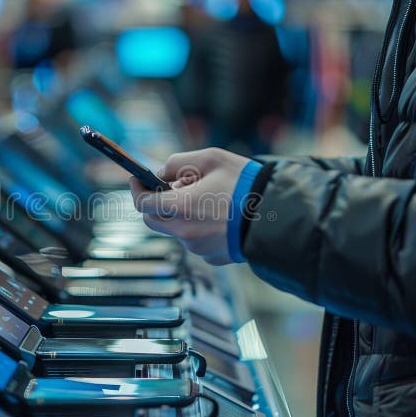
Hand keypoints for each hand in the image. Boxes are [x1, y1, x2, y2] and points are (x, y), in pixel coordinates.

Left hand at [130, 148, 250, 264]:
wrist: (278, 215)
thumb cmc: (245, 183)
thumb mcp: (211, 159)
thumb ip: (177, 163)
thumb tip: (161, 174)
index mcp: (180, 208)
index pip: (142, 203)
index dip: (136, 189)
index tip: (137, 179)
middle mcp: (184, 232)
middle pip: (153, 220)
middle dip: (155, 203)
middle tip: (170, 187)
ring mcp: (198, 248)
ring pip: (176, 231)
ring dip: (180, 215)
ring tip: (205, 198)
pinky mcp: (212, 257)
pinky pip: (195, 242)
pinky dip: (198, 228)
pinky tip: (218, 216)